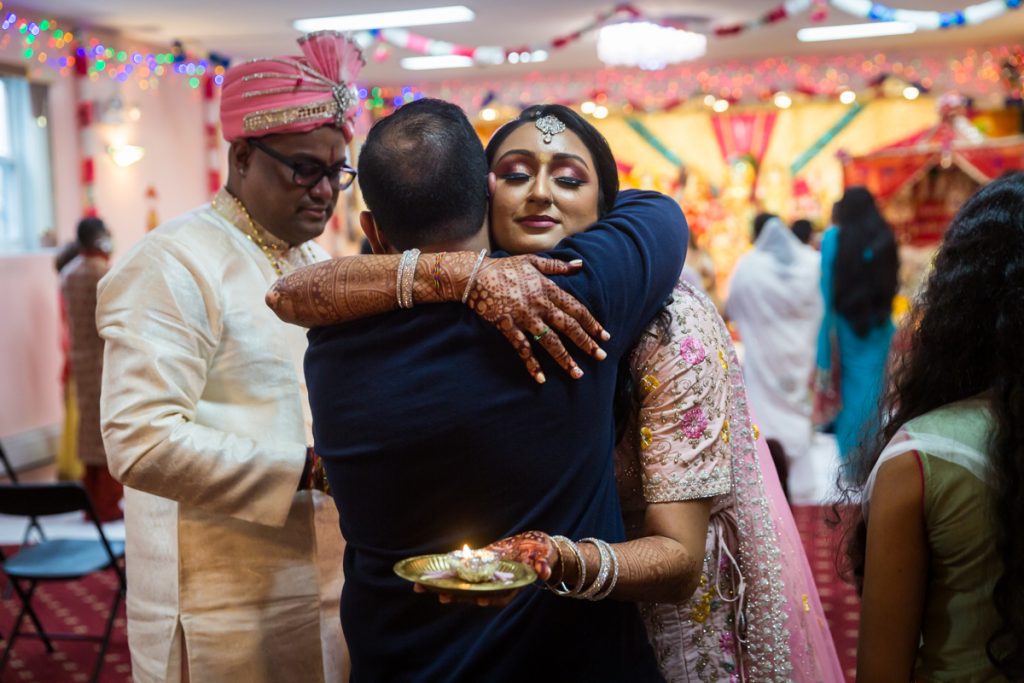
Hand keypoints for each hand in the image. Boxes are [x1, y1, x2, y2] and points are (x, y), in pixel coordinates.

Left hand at [410, 531, 557, 608]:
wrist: (533, 550)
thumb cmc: (540, 555)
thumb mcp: (544, 558)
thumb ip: (544, 565)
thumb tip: (544, 570)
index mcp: (509, 588)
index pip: (497, 597)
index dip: (486, 598)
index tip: (477, 600)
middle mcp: (493, 588)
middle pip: (472, 595)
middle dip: (456, 595)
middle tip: (439, 595)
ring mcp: (482, 580)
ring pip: (461, 587)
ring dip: (442, 587)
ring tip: (421, 587)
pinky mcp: (475, 571)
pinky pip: (458, 574)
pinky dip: (444, 575)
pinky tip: (427, 575)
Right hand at [466, 256, 609, 383]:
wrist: (476, 275)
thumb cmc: (505, 268)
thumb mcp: (533, 261)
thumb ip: (557, 266)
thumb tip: (579, 265)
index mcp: (547, 289)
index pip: (576, 309)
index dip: (591, 323)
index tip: (604, 335)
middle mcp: (540, 305)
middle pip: (568, 327)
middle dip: (586, 342)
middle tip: (601, 356)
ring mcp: (524, 317)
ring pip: (550, 341)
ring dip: (565, 358)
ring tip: (577, 373)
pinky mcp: (509, 327)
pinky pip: (523, 349)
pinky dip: (532, 364)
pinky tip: (541, 378)